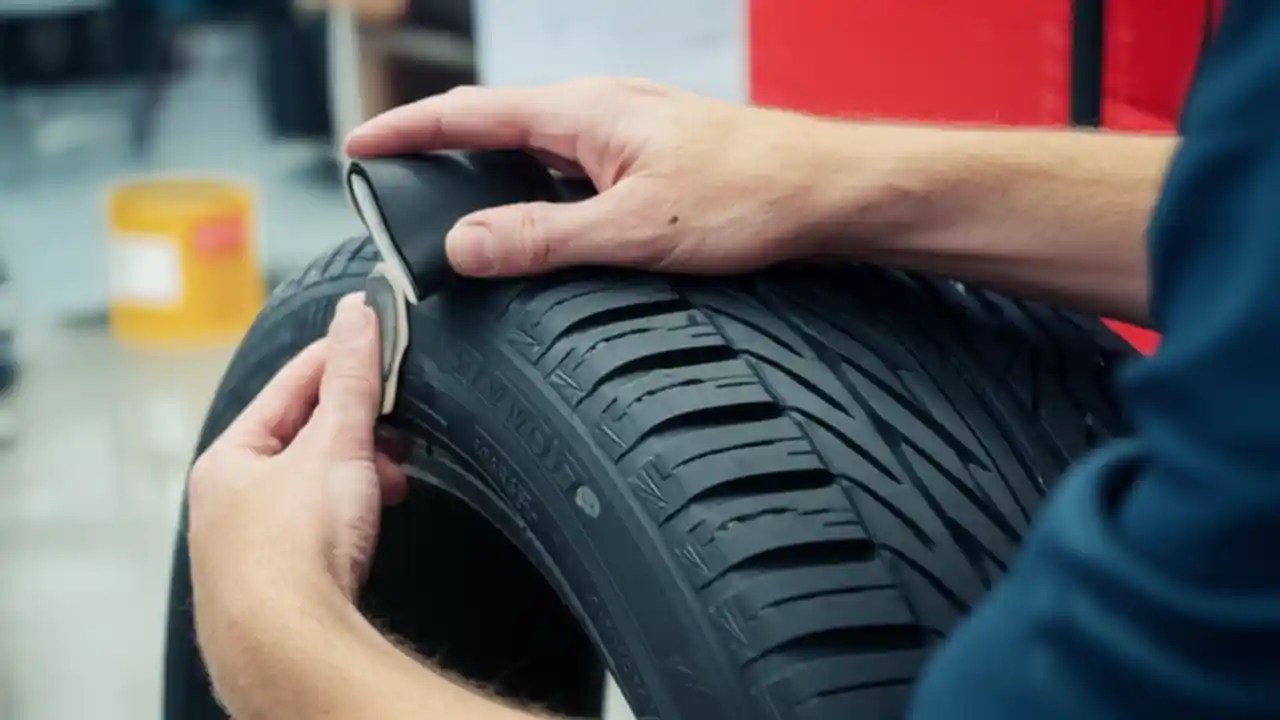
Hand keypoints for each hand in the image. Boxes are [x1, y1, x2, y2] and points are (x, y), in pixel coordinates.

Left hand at [187, 294, 407, 711]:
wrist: (287, 648)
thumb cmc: (293, 552)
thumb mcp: (335, 445)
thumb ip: (351, 378)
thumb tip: (356, 316)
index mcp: (227, 460)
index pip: (289, 386)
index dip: (338, 358)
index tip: (375, 335)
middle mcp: (227, 502)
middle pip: (303, 439)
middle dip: (357, 431)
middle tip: (395, 429)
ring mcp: (248, 547)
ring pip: (312, 487)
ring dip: (358, 475)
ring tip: (390, 483)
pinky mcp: (276, 584)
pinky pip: (318, 529)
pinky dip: (349, 516)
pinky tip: (370, 525)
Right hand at [345, 78, 889, 276]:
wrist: (826, 190)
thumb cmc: (747, 197)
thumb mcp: (634, 230)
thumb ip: (542, 238)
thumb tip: (462, 248)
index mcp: (583, 112)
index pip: (469, 113)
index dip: (406, 130)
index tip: (356, 146)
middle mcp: (599, 109)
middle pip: (497, 124)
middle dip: (439, 150)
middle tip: (392, 183)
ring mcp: (626, 130)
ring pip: (536, 147)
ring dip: (491, 173)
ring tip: (453, 209)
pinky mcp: (649, 154)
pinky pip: (573, 165)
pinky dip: (538, 188)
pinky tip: (542, 222)